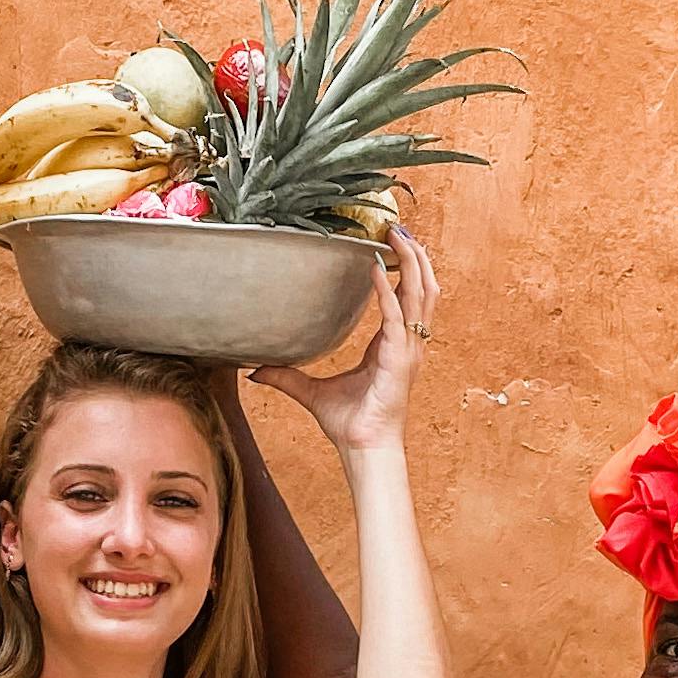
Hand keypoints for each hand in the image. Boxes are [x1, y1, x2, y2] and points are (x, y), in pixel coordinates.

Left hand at [250, 230, 438, 462]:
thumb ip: (286, 377)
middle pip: (422, 288)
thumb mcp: (311, 393)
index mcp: (391, 346)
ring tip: (398, 237)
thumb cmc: (349, 425)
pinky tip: (375, 270)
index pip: (406, 298)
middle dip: (415, 255)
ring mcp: (407, 351)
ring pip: (420, 295)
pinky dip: (387, 293)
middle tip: (398, 227)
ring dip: (411, 263)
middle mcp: (406, 344)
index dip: (403, 269)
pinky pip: (396, 319)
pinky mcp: (399, 360)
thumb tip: (255, 370)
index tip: (391, 243)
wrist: (363, 450)